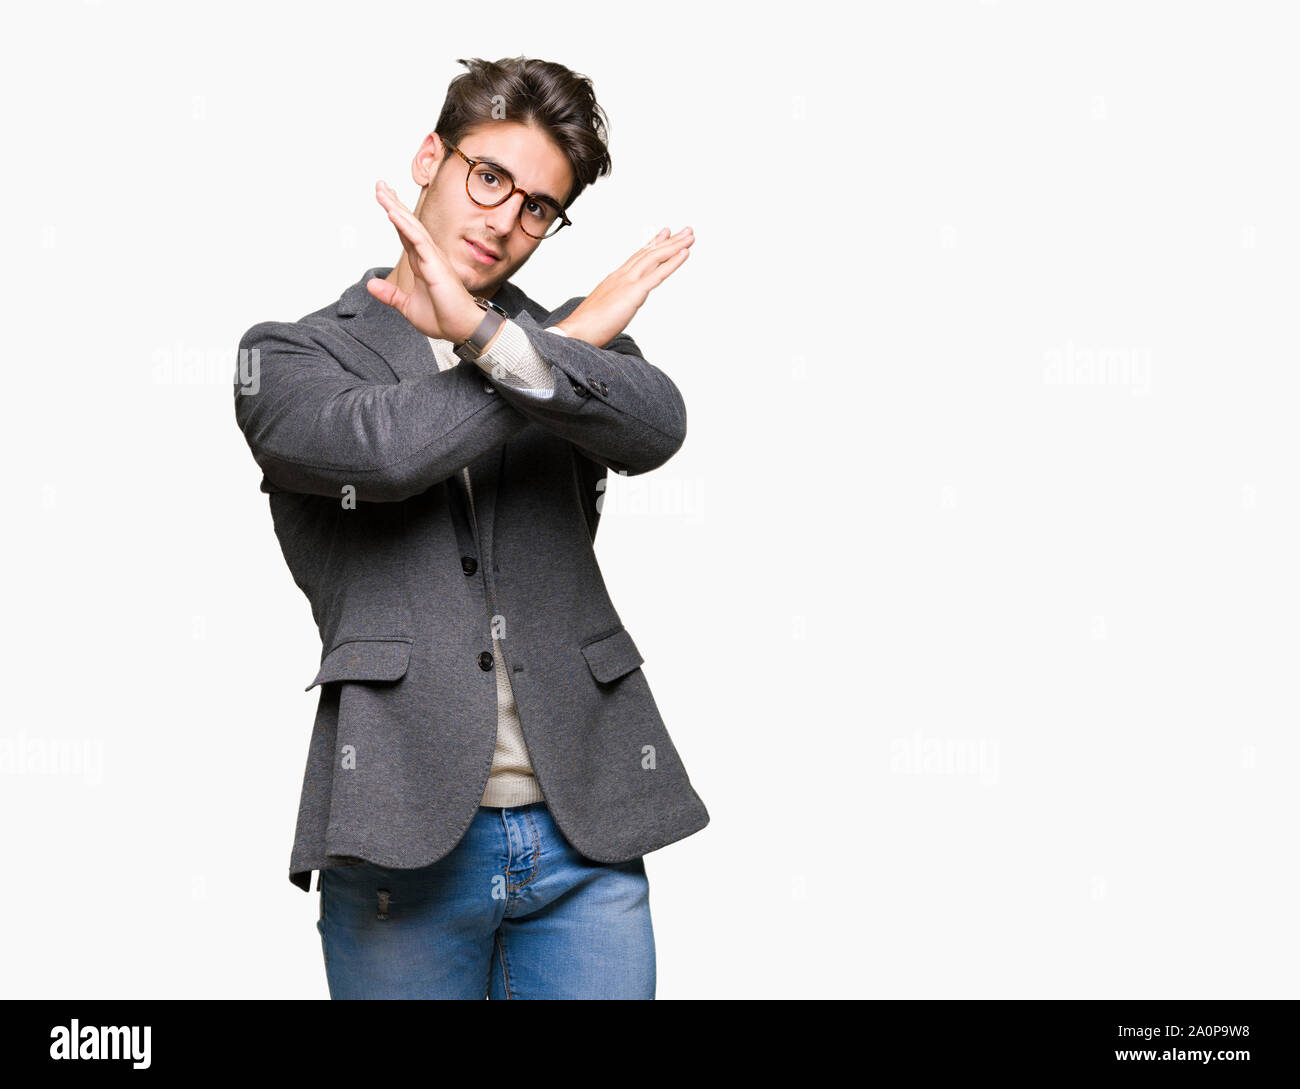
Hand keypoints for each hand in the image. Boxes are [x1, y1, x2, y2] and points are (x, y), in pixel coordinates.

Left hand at [364, 180, 481, 342]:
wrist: (462, 329)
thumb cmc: (443, 318)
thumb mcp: (407, 306)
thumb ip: (390, 295)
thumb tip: (370, 285)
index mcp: (421, 263)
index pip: (405, 233)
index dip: (394, 215)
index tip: (384, 198)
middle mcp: (428, 256)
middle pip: (407, 224)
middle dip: (393, 203)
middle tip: (380, 185)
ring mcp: (433, 258)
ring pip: (411, 227)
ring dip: (396, 208)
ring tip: (382, 192)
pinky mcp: (436, 265)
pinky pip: (418, 241)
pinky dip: (405, 226)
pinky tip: (393, 213)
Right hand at [555, 227, 693, 346]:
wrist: (575, 333)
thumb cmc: (587, 327)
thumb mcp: (605, 311)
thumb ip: (617, 304)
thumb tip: (623, 306)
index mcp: (615, 279)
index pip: (637, 258)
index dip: (652, 245)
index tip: (665, 234)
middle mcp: (622, 275)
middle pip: (649, 253)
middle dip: (669, 240)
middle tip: (686, 230)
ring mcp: (627, 282)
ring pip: (655, 257)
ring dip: (675, 245)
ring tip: (690, 235)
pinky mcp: (632, 292)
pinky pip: (657, 274)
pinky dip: (673, 262)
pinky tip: (685, 253)